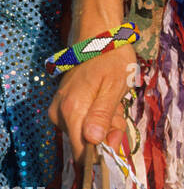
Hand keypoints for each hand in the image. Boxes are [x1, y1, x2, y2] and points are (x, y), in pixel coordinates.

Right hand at [48, 44, 135, 161]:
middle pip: (86, 143)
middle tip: (119, 108)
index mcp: (72, 110)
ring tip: (114, 99)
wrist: (97, 35)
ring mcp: (59, 110)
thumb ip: (104, 115)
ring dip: (105, 122)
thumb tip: (93, 141)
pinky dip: (98, 115)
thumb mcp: (115, 85)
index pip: (81, 153)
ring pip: (86, 133)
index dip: (101, 153)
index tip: (117, 136)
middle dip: (107, 132)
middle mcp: (59, 114)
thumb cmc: (111, 57)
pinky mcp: (62, 107)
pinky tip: (106, 98)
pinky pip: (82, 121)